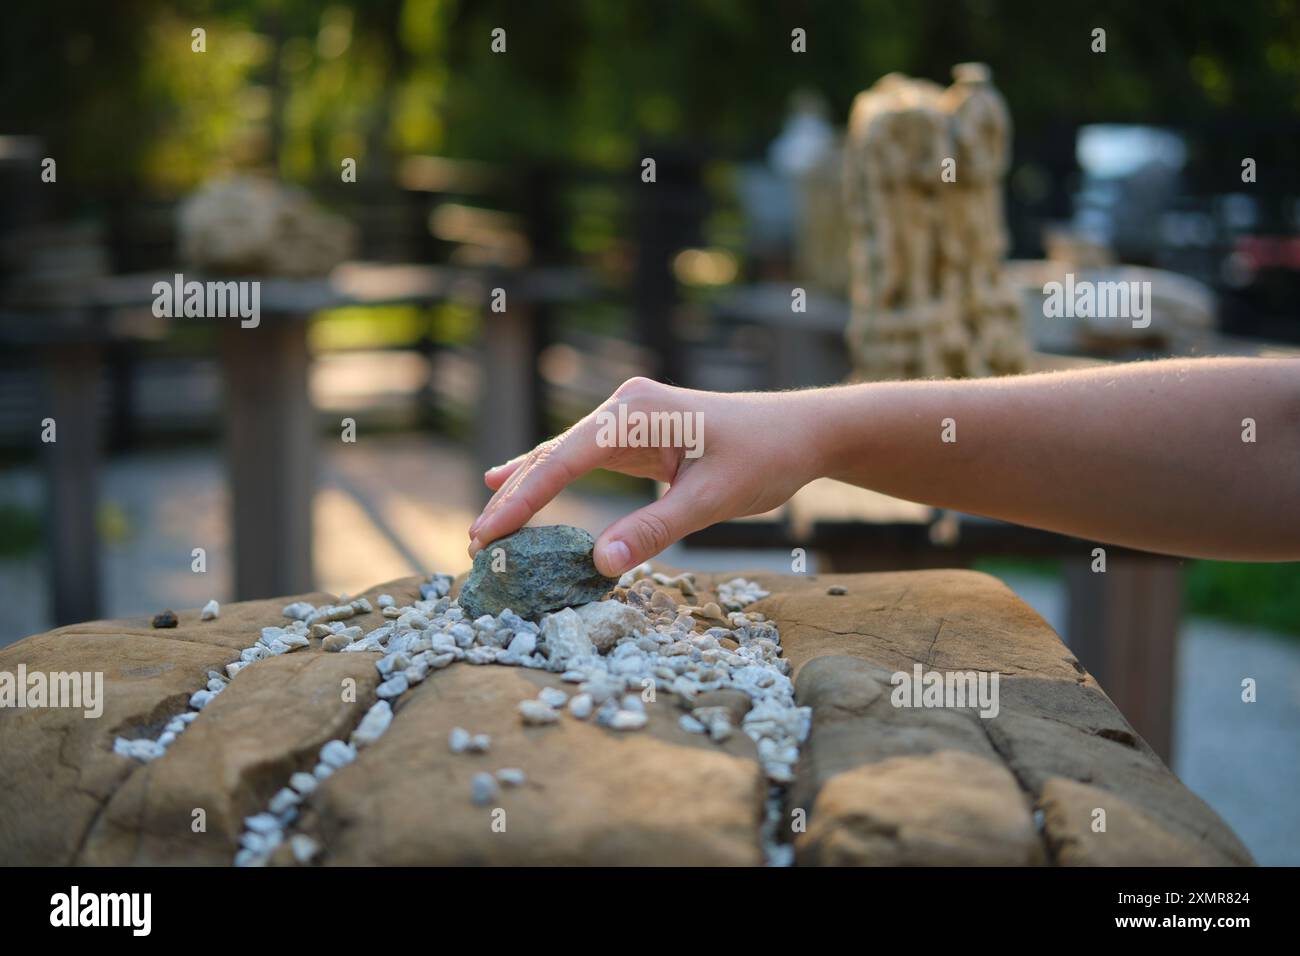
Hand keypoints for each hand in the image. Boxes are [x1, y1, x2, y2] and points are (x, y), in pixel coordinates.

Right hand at [468, 377, 824, 575]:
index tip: (488, 535)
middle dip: (515, 499)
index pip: (563, 460)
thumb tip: (598, 565)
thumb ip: (654, 531)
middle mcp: (625, 407)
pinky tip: (514, 482)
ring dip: (527, 490)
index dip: (522, 501)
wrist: (802, 432)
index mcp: (637, 413)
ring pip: (563, 455)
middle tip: (476, 544)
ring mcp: (629, 417)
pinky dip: (553, 478)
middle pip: (554, 455)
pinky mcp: (638, 432)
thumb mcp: (710, 501)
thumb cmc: (764, 459)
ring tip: (487, 527)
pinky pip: (584, 458)